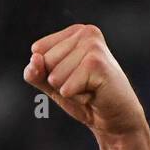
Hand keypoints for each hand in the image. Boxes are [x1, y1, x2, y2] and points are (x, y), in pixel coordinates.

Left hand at [24, 25, 146, 138]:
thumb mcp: (52, 84)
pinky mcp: (97, 63)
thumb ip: (36, 72)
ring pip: (54, 77)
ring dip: (69, 90)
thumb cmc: (84, 96)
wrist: (114, 117)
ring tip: (89, 88)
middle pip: (45, 62)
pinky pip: (66, 88)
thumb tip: (34, 59)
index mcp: (75, 32)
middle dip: (59, 82)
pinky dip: (77, 98)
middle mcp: (86, 32)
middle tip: (83, 84)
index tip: (73, 76)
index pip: (37, 51)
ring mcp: (93, 46)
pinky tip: (94, 94)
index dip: (49, 72)